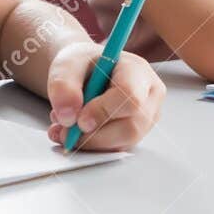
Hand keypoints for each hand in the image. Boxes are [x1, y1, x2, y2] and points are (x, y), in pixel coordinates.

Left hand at [44, 41, 164, 150]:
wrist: (84, 74)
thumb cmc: (81, 65)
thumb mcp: (66, 65)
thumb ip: (63, 86)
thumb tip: (68, 117)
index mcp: (137, 70)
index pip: (130, 96)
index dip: (104, 111)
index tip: (79, 120)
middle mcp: (149, 95)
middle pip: (131, 126)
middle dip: (95, 134)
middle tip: (66, 131)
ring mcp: (146, 117)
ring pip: (124, 142)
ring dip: (91, 142)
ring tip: (66, 129)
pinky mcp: (136, 133)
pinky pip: (117, 148)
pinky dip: (93, 146)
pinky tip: (76, 133)